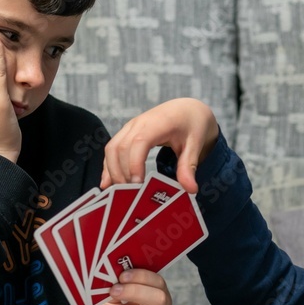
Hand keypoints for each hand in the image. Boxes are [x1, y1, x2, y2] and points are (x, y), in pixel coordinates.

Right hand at [101, 98, 218, 192]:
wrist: (186, 109)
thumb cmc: (192, 125)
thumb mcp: (195, 145)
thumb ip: (189, 166)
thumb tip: (191, 190)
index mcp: (157, 123)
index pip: (139, 142)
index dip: (134, 164)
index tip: (138, 184)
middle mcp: (138, 123)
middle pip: (120, 147)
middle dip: (122, 172)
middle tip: (130, 195)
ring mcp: (130, 127)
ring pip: (112, 148)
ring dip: (113, 171)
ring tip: (121, 192)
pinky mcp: (126, 133)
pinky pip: (112, 149)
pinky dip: (109, 166)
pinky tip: (108, 184)